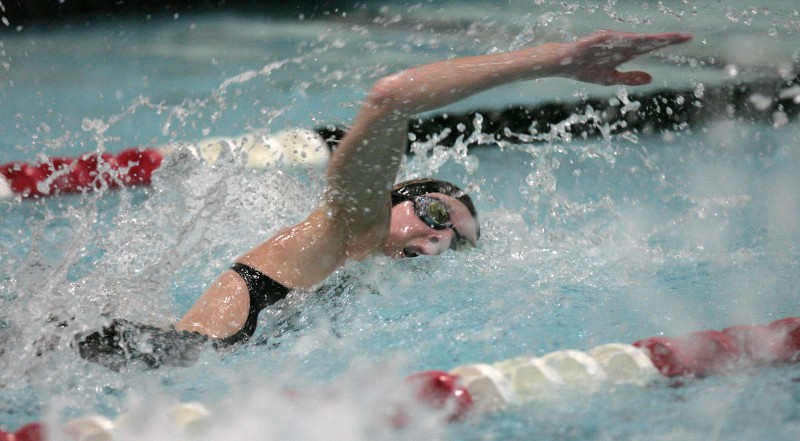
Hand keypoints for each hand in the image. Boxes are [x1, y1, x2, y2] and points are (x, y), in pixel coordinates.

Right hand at [559, 30, 691, 85]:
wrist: (562, 64)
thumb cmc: (585, 68)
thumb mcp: (610, 77)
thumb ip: (630, 77)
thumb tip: (651, 78)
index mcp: (625, 52)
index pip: (651, 46)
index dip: (668, 43)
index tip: (687, 39)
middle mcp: (620, 44)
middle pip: (647, 41)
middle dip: (666, 40)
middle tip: (686, 37)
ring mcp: (609, 42)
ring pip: (633, 40)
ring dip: (650, 40)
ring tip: (666, 40)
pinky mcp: (596, 41)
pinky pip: (612, 41)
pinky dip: (625, 41)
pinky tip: (638, 41)